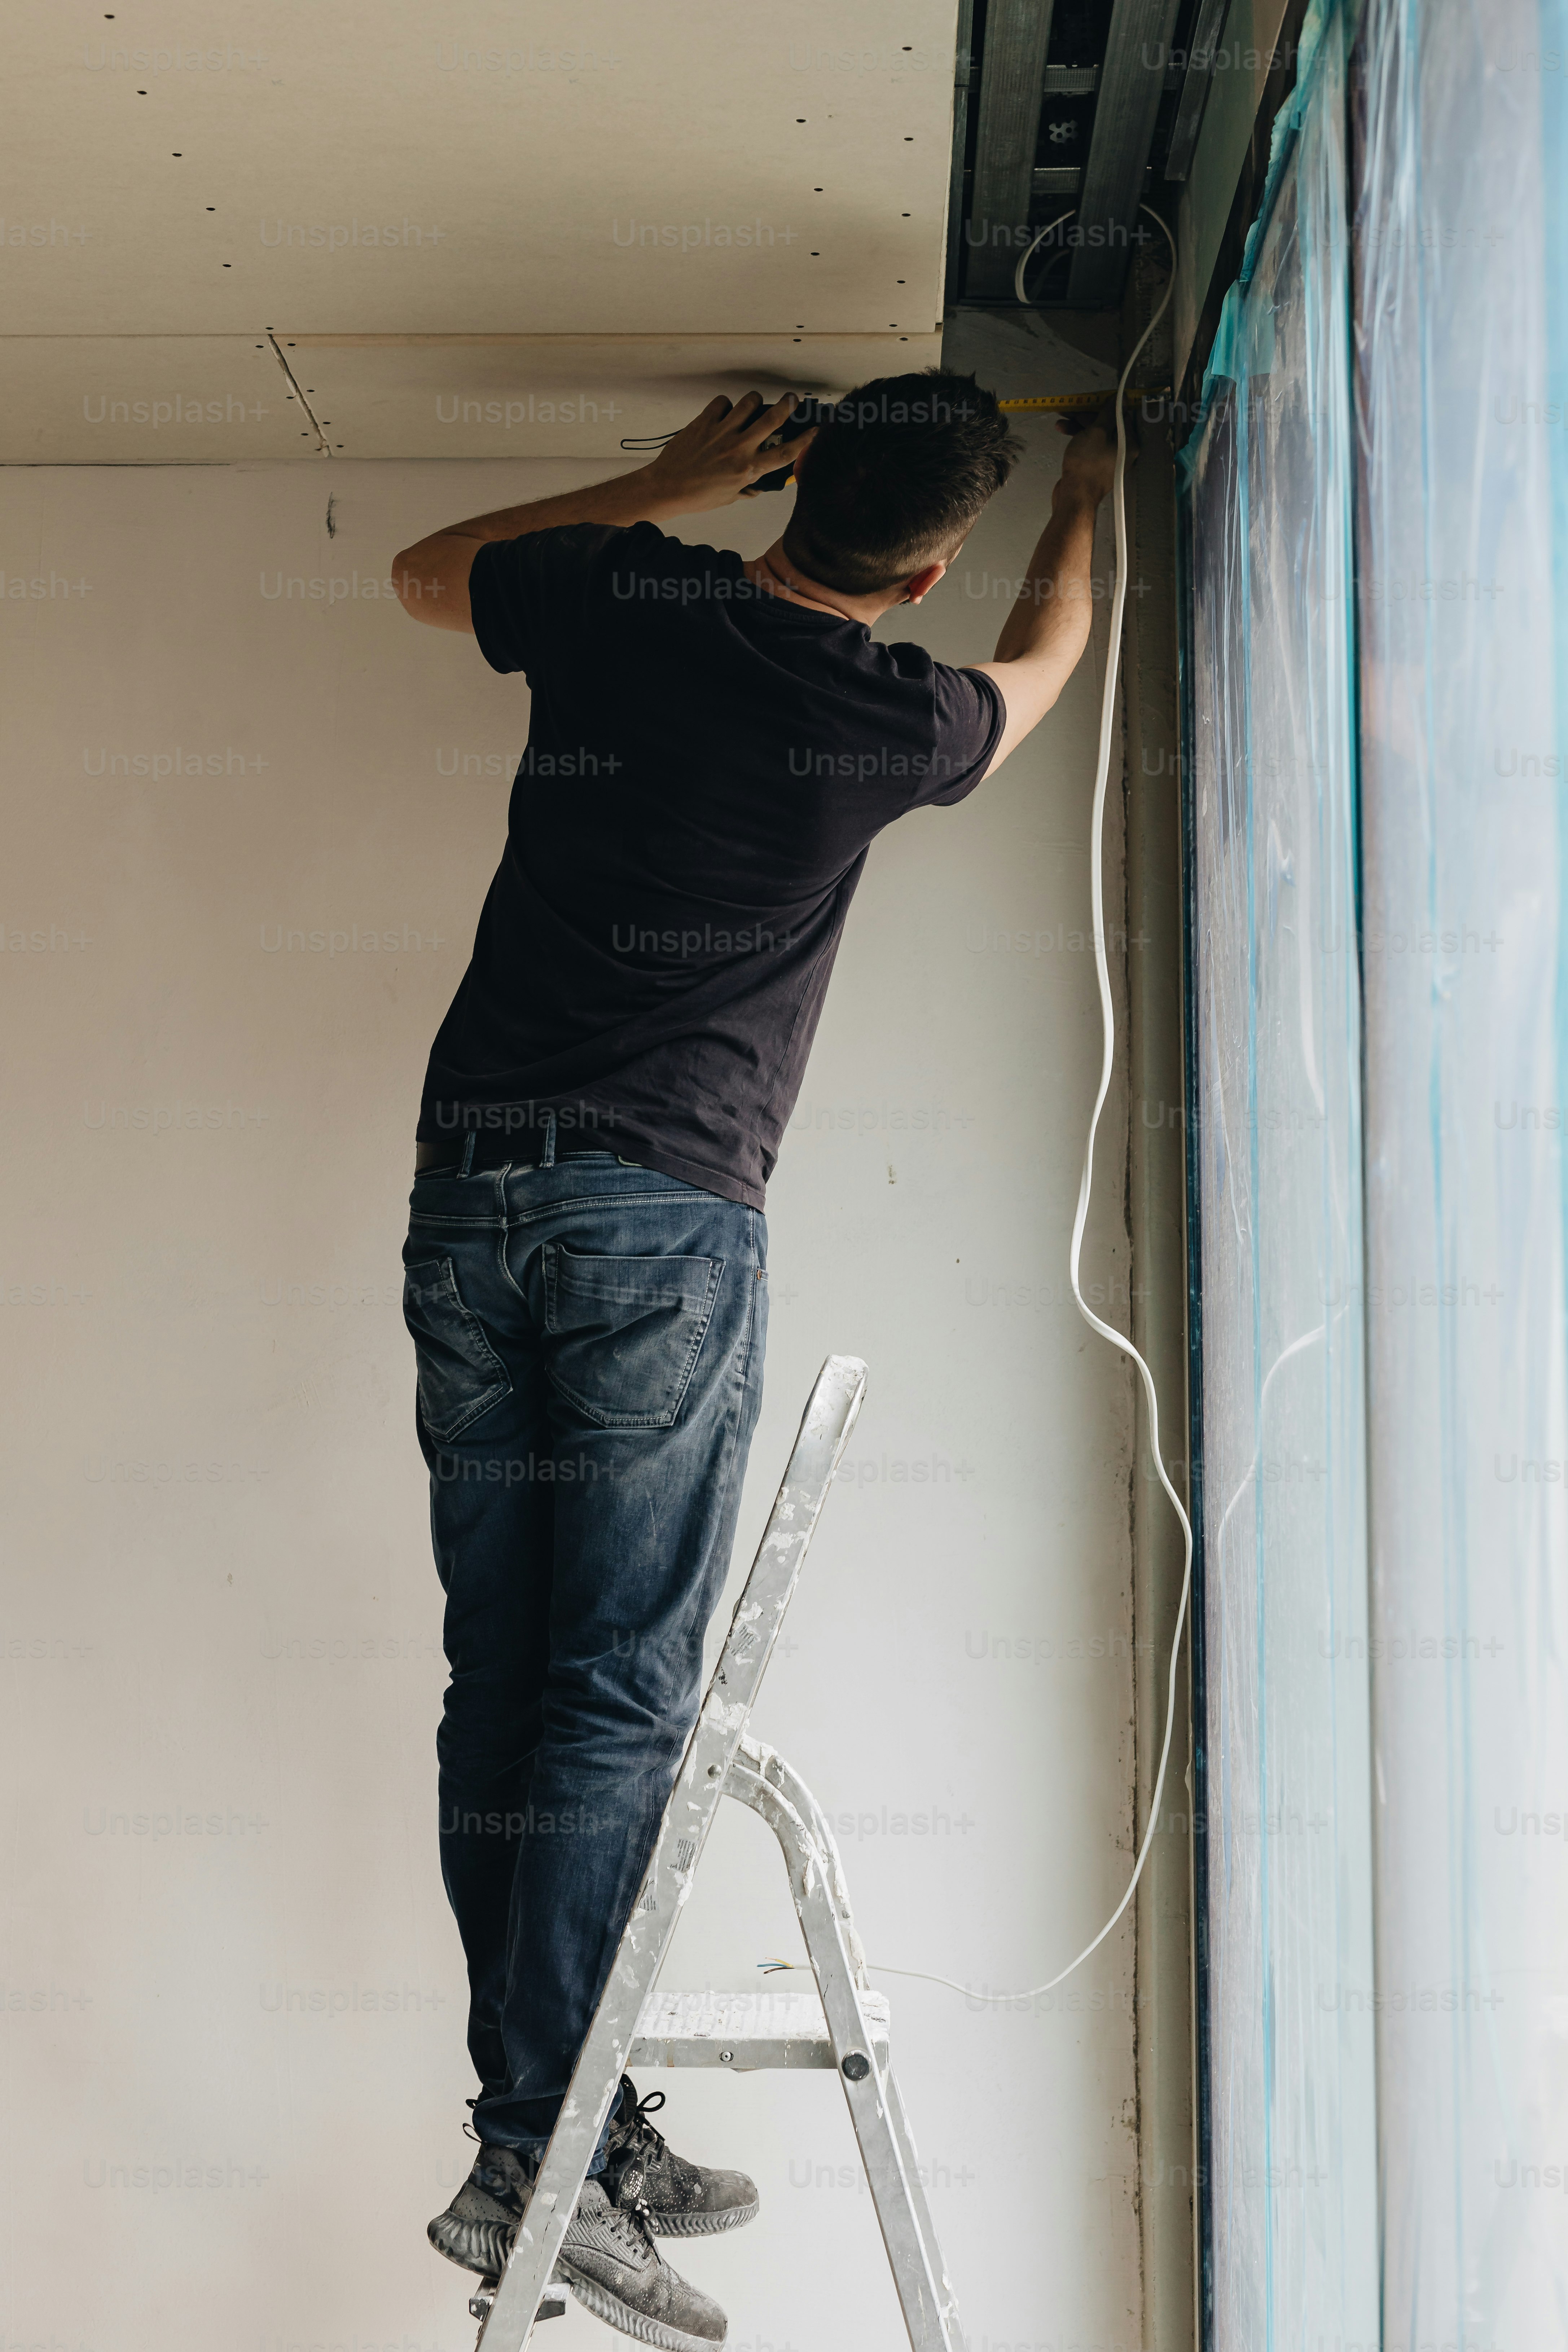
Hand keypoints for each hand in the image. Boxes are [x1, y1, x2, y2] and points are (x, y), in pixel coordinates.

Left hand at [639, 392, 817, 513]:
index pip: (785, 454)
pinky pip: (722, 402)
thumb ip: (747, 488)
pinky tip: (723, 413)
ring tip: (752, 405)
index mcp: (748, 469)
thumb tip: (758, 487)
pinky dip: (725, 404)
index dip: (804, 440)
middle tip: (793, 399)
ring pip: (748, 403)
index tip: (815, 431)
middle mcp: (739, 448)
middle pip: (772, 419)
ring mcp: (722, 433)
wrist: (667, 487)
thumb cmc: (697, 496)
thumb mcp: (728, 497)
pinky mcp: (705, 422)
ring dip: (754, 401)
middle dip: (787, 405)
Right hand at [1056, 398, 1126, 504]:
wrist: (1074, 497)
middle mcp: (1122, 451)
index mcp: (1129, 443)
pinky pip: (1089, 445)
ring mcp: (1108, 459)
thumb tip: (1121, 399)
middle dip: (1085, 416)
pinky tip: (1063, 430)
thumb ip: (1108, 414)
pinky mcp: (1095, 465)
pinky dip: (1077, 437)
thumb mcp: (1096, 432)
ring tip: (1060, 422)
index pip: (1120, 416)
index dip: (1104, 405)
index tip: (1090, 399)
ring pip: (1095, 434)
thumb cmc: (1087, 463)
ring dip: (1077, 425)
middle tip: (1069, 409)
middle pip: (1106, 425)